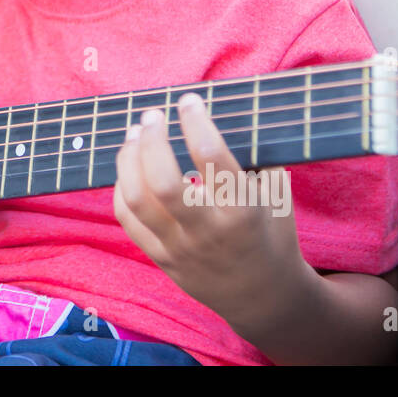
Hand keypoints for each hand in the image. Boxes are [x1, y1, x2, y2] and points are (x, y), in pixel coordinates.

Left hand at [112, 93, 309, 324]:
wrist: (263, 296)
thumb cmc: (271, 233)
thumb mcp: (275, 195)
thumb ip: (251, 157)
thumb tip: (219, 112)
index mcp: (243, 211)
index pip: (212, 158)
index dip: (196, 122)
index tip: (189, 100)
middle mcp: (208, 231)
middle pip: (163, 181)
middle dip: (152, 139)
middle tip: (153, 114)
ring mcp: (179, 247)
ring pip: (137, 199)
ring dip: (129, 158)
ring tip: (135, 133)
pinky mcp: (160, 258)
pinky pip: (127, 218)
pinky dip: (122, 186)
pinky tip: (129, 167)